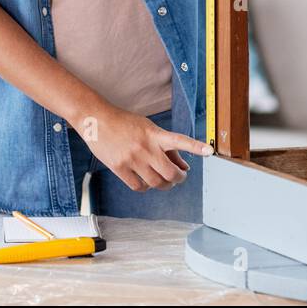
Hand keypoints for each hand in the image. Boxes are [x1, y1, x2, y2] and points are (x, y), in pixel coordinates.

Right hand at [76, 104, 212, 191]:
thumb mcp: (148, 129)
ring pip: (157, 183)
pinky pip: (139, 187)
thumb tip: (184, 166)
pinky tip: (145, 181)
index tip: (209, 152)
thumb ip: (167, 148)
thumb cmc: (125, 123)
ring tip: (164, 181)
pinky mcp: (119, 168)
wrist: (97, 120)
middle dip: (179, 178)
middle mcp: (145, 147)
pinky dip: (146, 187)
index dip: (195, 147)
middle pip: (170, 173)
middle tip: (179, 177)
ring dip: (164, 185)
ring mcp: (132, 159)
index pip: (179, 141)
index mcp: (155, 134)